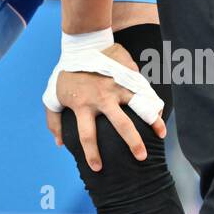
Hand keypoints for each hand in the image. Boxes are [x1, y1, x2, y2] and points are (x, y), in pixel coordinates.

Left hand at [44, 42, 166, 170]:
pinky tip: (159, 113)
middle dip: (133, 143)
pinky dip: (152, 101)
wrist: (81, 45)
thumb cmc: (66, 74)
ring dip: (152, 120)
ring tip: (161, 135)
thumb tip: (60, 144)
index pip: (87, 135)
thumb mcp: (52, 96)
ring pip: (139, 105)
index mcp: (82, 105)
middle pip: (121, 124)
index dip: (93, 154)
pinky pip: (142, 90)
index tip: (98, 168)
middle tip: (142, 157)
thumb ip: (54, 121)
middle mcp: (102, 98)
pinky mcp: (126, 75)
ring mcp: (116, 85)